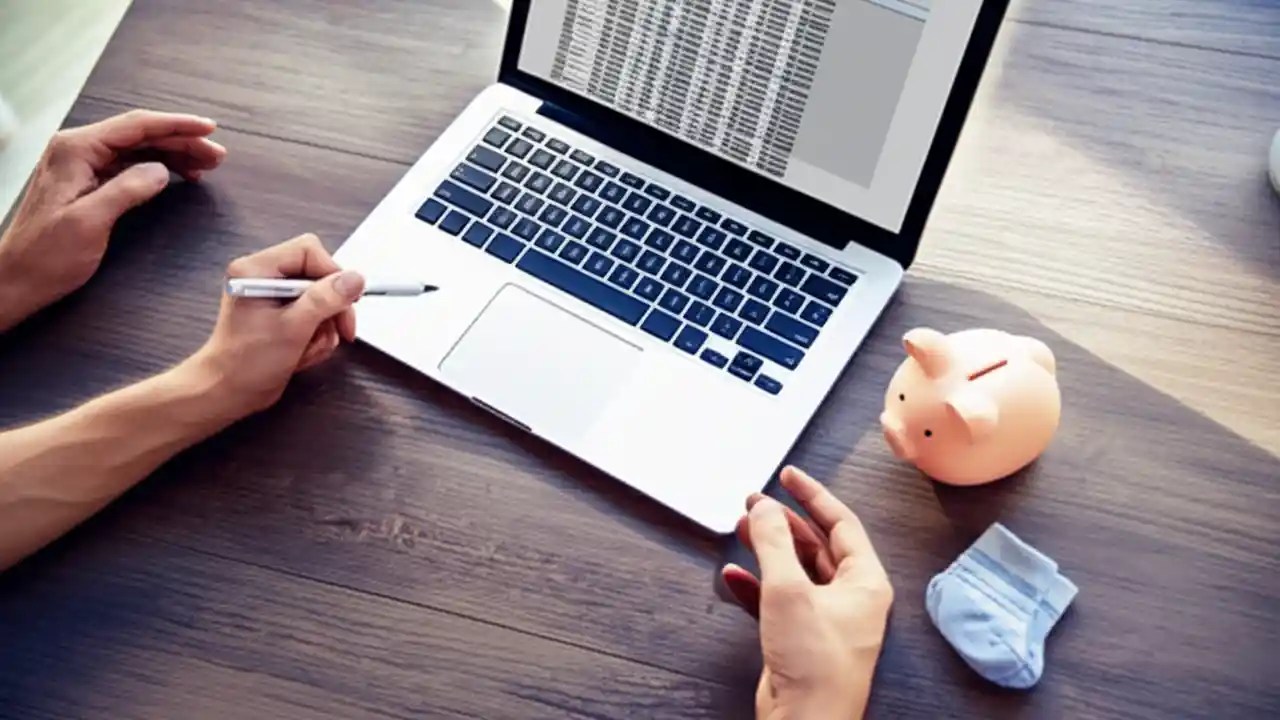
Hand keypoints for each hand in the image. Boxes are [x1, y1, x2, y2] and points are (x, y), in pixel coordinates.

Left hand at [0, 109, 225, 330]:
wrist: (18, 278)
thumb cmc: (46, 255)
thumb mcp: (90, 222)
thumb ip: (127, 189)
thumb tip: (162, 171)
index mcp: (75, 150)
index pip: (136, 126)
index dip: (177, 126)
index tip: (209, 128)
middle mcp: (77, 150)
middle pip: (140, 134)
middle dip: (182, 141)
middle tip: (217, 155)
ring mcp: (82, 165)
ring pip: (138, 149)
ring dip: (174, 154)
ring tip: (207, 165)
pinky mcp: (88, 182)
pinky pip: (129, 165)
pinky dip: (158, 167)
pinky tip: (178, 175)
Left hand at [187, 234, 363, 420]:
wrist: (228, 392)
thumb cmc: (245, 362)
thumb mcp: (292, 328)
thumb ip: (325, 300)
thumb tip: (354, 279)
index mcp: (257, 270)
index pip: (308, 251)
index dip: (332, 274)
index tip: (346, 300)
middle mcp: (265, 278)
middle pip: (319, 276)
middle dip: (330, 309)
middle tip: (341, 330)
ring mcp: (274, 297)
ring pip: (322, 300)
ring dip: (324, 329)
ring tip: (308, 348)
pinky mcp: (283, 315)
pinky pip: (316, 317)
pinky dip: (317, 338)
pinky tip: (303, 353)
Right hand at [722, 467, 893, 719]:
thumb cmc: (815, 665)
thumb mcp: (789, 591)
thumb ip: (774, 543)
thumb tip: (764, 508)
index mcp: (865, 582)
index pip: (842, 523)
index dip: (813, 495)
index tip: (789, 476)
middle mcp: (849, 598)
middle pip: (816, 544)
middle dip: (783, 522)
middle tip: (756, 502)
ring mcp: (824, 619)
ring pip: (795, 570)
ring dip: (767, 549)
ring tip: (742, 528)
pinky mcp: (800, 638)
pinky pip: (777, 599)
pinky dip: (755, 585)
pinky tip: (734, 574)